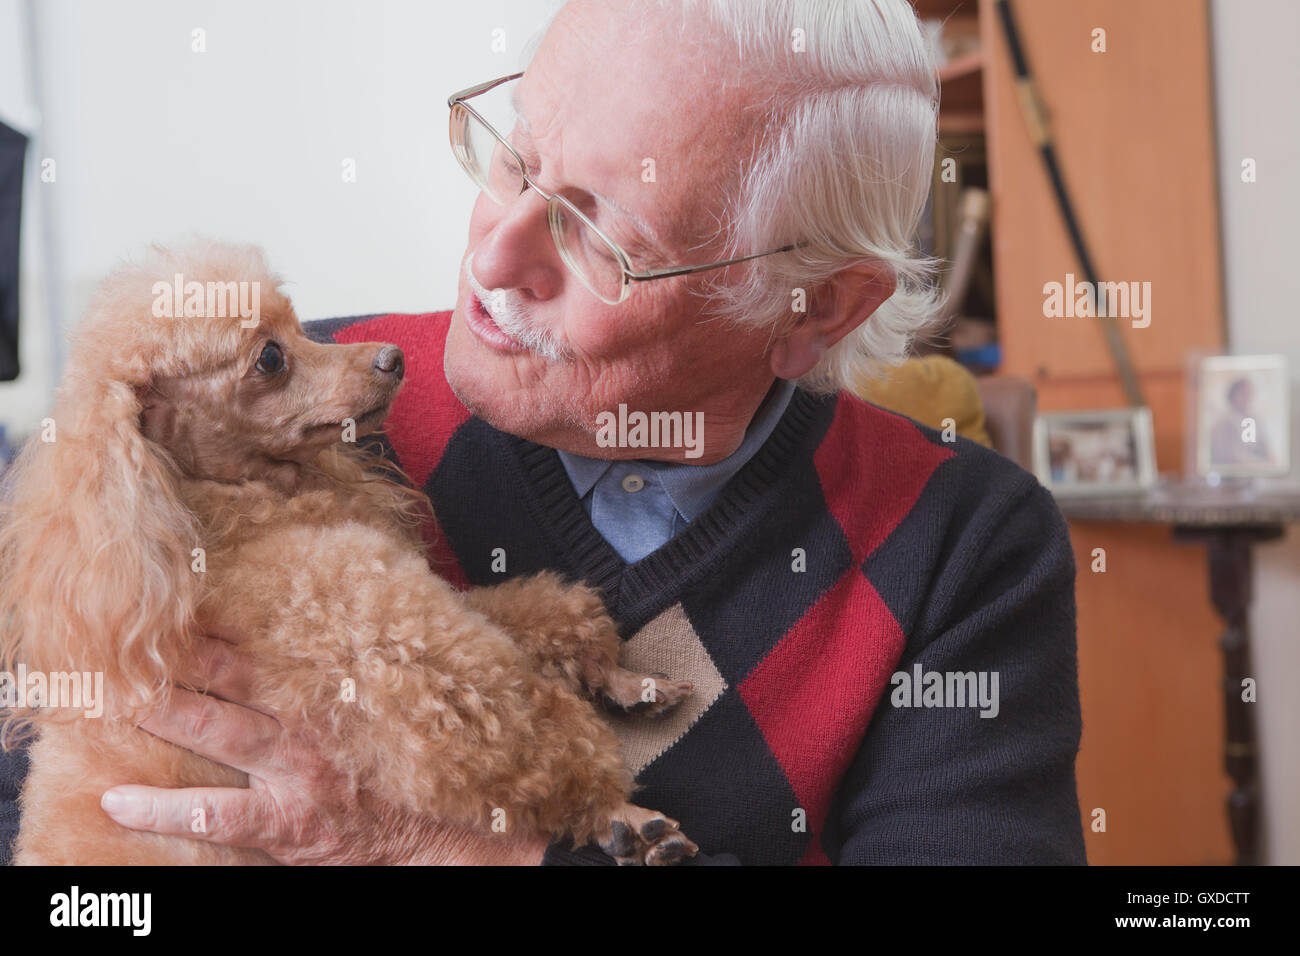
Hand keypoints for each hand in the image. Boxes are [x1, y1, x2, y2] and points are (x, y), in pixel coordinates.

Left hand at [100, 635, 549, 864]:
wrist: (448, 830)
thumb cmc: (421, 758)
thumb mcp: (404, 694)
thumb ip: (376, 654)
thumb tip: (382, 591)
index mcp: (333, 682)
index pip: (265, 635)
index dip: (219, 613)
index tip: (181, 590)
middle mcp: (308, 719)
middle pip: (228, 672)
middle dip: (174, 651)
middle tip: (122, 630)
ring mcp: (292, 770)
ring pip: (212, 728)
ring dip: (159, 709)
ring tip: (109, 694)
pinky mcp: (284, 820)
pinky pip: (212, 814)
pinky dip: (159, 809)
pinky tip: (117, 802)